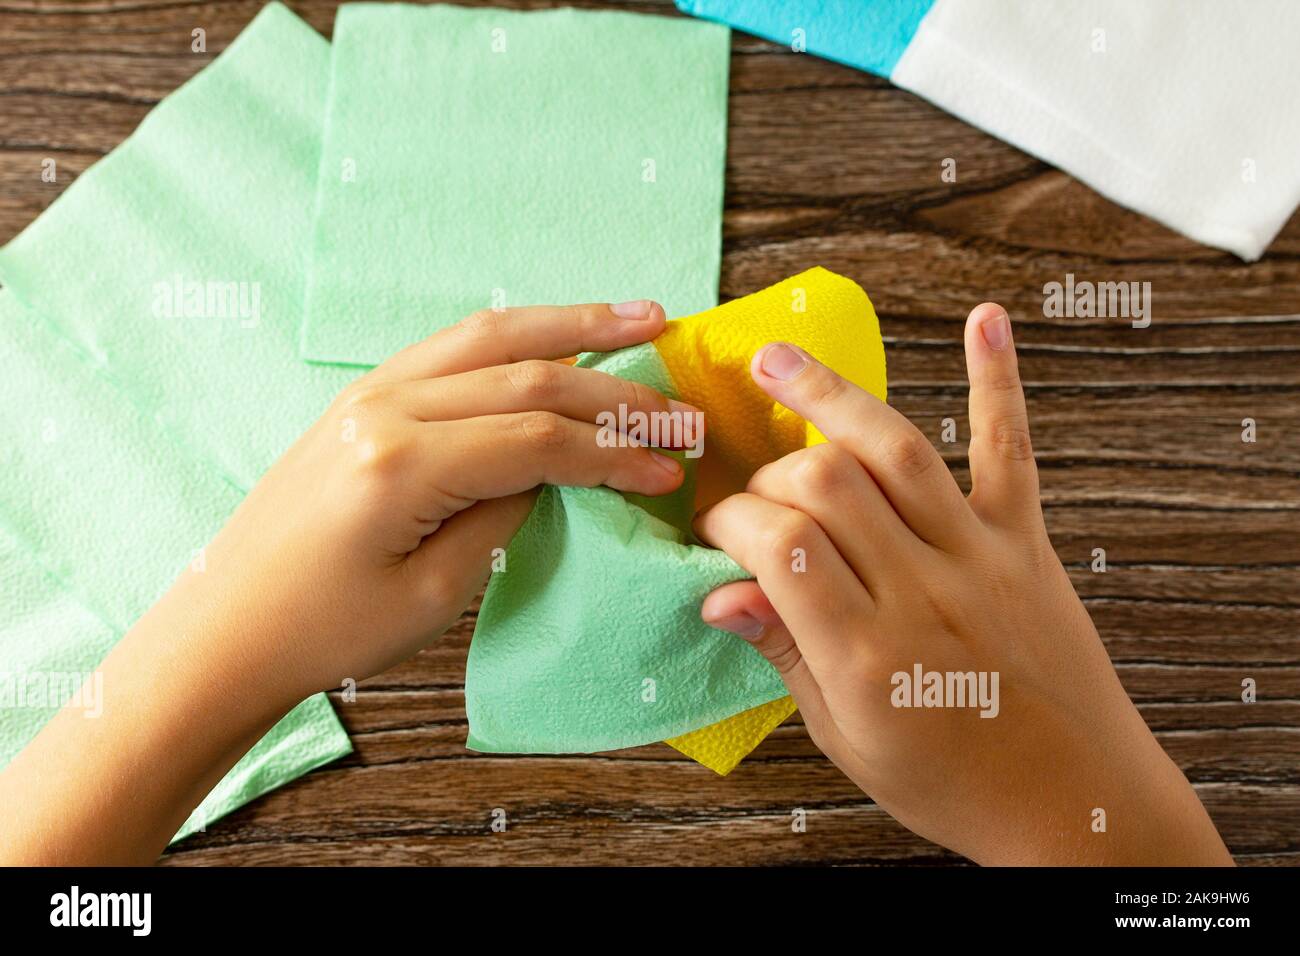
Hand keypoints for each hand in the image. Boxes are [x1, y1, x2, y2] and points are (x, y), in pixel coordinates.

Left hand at [189, 300, 692, 703]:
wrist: (228, 627)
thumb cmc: (326, 631)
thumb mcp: (434, 595)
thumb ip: (503, 516)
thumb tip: (554, 470)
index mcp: (400, 464)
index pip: (535, 439)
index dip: (613, 455)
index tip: (670, 469)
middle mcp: (384, 407)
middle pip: (523, 374)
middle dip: (613, 391)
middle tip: (679, 405)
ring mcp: (369, 392)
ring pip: (489, 336)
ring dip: (571, 326)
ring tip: (641, 315)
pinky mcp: (363, 397)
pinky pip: (452, 347)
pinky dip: (515, 335)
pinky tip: (557, 335)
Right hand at [696, 303, 1231, 865]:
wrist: (1077, 803)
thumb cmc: (953, 783)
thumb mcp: (847, 740)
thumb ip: (786, 656)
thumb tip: (719, 594)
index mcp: (870, 656)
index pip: (779, 548)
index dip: (730, 522)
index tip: (714, 531)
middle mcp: (925, 593)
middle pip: (827, 488)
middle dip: (769, 475)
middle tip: (753, 493)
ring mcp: (982, 558)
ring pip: (896, 452)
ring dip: (832, 395)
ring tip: (778, 358)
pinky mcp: (1027, 543)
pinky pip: (1010, 452)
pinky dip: (999, 382)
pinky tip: (986, 320)